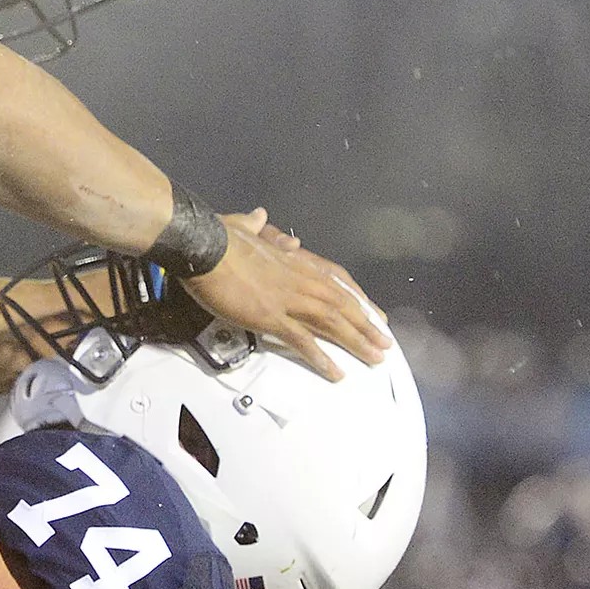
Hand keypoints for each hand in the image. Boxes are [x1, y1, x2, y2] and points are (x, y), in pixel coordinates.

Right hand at [181, 210, 389, 380]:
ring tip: (375, 359)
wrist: (204, 245)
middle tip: (385, 344)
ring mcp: (288, 299)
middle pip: (342, 305)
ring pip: (332, 323)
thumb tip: (260, 216)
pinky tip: (336, 373)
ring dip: (356, 342)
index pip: (336, 281)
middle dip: (366, 325)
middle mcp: (300, 279)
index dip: (357, 298)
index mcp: (294, 260)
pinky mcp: (272, 317)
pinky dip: (322, 358)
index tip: (372, 313)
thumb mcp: (242, 227)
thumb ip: (254, 225)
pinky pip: (302, 341)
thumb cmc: (220, 236)